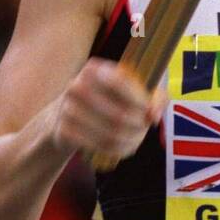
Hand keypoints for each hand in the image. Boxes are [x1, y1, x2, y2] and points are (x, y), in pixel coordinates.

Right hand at [51, 58, 167, 159]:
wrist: (64, 118)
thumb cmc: (106, 100)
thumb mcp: (128, 90)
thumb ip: (153, 95)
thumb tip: (154, 115)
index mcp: (93, 69)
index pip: (121, 83)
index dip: (141, 101)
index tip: (150, 112)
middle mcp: (76, 85)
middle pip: (120, 114)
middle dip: (139, 125)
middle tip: (144, 128)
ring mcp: (67, 109)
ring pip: (112, 133)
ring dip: (131, 140)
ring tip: (137, 139)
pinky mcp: (65, 131)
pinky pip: (100, 146)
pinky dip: (118, 150)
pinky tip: (124, 147)